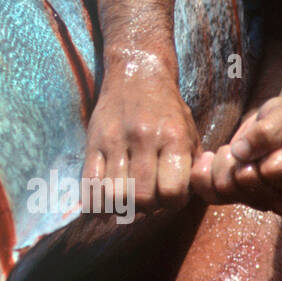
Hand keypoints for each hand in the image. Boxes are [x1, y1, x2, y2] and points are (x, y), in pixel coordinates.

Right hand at [84, 68, 197, 213]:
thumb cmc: (167, 107)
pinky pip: (89, 182)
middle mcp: (144, 138)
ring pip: (115, 194)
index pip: (172, 191)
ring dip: (123, 206)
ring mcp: (115, 140)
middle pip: (142, 197)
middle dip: (148, 207)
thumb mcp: (189, 131)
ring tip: (129, 200)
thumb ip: (192, 164)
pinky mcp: (93, 141)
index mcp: (173, 137)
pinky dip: (95, 202)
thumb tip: (189, 197)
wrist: (136, 72)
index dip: (173, 203)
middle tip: (149, 199)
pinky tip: (103, 206)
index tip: (171, 196)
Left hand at [190, 94, 281, 215]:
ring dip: (224, 161)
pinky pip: (209, 192)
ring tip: (239, 149)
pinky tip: (211, 158)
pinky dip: (204, 172)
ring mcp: (261, 203)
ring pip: (224, 187)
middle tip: (252, 143)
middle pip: (244, 180)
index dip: (265, 149)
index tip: (274, 140)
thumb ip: (268, 133)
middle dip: (241, 154)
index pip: (272, 170)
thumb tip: (241, 152)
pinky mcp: (238, 200)